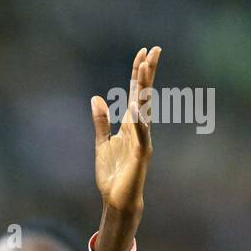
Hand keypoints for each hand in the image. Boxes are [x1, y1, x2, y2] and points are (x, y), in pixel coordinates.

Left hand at [91, 46, 160, 218]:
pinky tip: (136, 107)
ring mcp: (142, 140)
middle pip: (144, 95)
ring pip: (144, 109)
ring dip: (144, 89)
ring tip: (144, 68)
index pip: (135, 94)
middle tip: (153, 50)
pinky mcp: (141, 155)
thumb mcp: (102, 144)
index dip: (137, 74)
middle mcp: (139, 128)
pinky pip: (141, 135)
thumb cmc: (113, 176)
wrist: (117, 200)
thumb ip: (101, 122)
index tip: (142, 53)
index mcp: (130, 125)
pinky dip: (139, 121)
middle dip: (147, 73)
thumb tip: (97, 98)